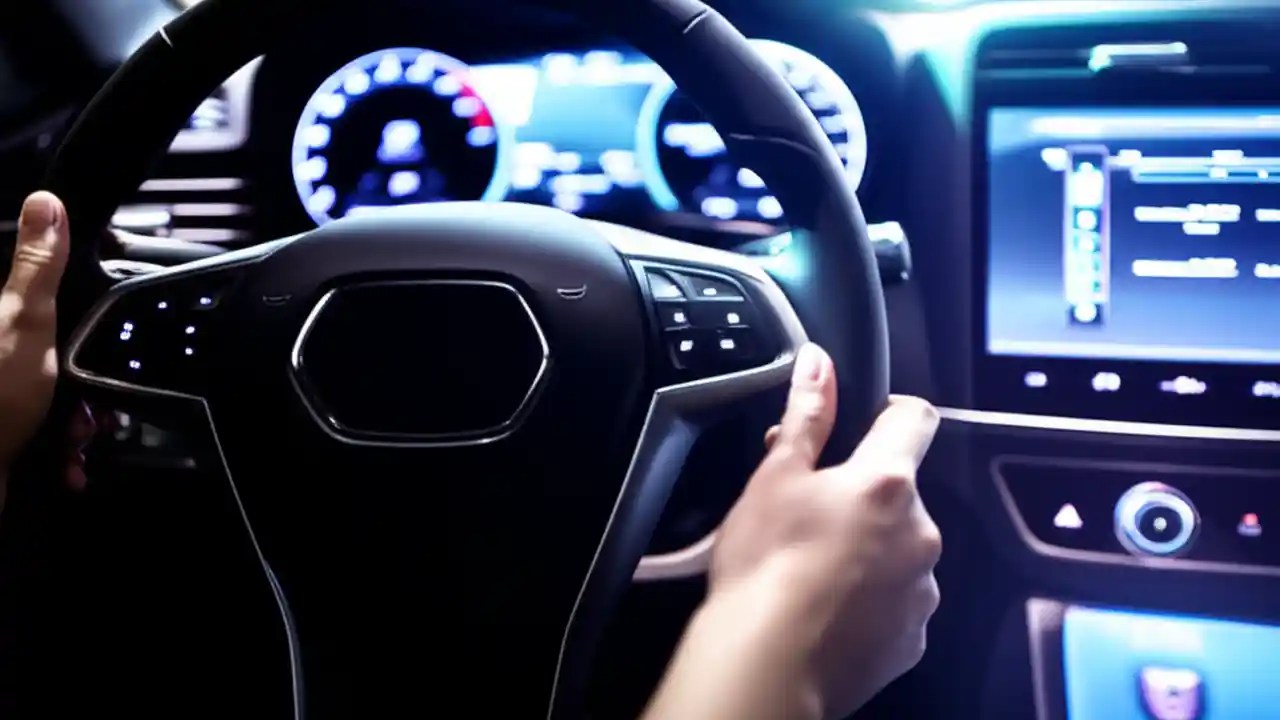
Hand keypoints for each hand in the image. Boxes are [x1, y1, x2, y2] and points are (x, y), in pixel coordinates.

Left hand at [0, 192, 92, 512]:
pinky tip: (65, 460)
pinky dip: (61, 447)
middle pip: (55, 348)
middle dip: (81, 380)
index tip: (87, 335)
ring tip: (73, 438)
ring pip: (56, 392)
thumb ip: (38, 264)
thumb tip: (46, 202)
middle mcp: (1, 343)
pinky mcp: (7, 420)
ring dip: (75, 419)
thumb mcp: (25, 320)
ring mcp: (3, 383)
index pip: (40, 291)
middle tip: (85, 402)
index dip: (72, 309)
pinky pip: (45, 427)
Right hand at [644, 344, 940, 719]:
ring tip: (813, 569)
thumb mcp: (775, 477)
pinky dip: (870, 600)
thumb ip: (806, 415)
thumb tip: (819, 362)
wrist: (766, 664)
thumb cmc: (764, 567)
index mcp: (886, 482)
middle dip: (863, 496)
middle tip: (810, 512)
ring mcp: (921, 589)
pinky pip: (897, 603)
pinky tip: (826, 608)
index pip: (915, 419)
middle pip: (900, 493)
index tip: (865, 422)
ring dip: (869, 549)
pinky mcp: (912, 638)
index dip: (890, 412)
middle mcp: (920, 533)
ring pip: (900, 550)